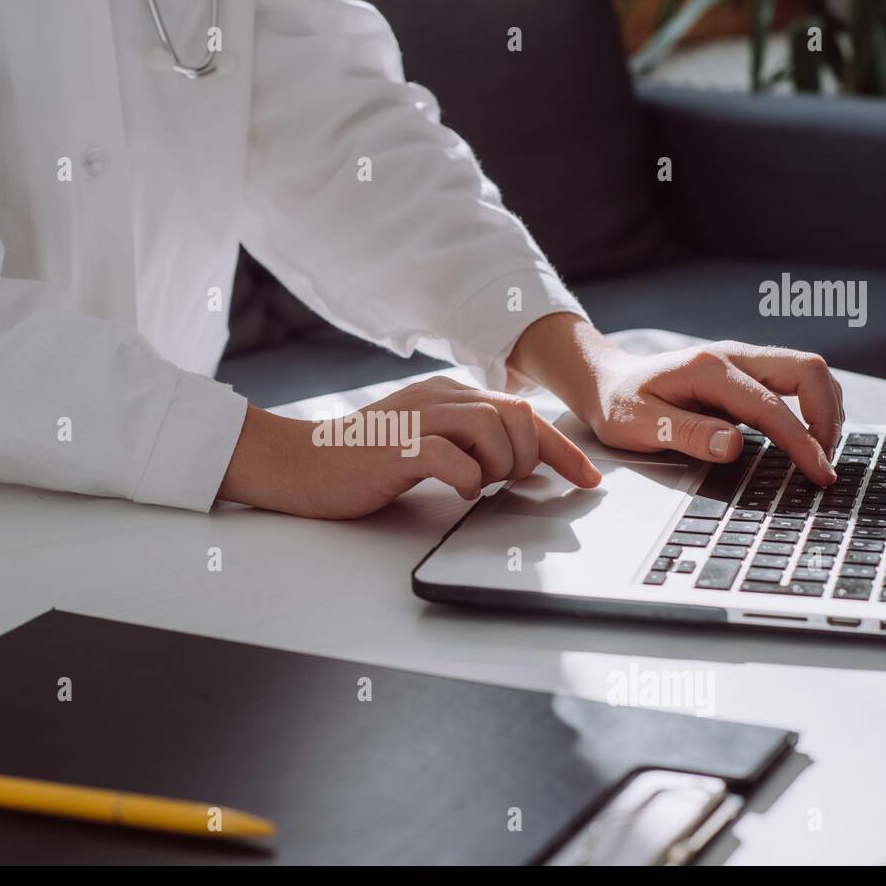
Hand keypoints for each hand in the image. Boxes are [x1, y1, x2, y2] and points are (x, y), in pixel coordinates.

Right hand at [218, 376, 600, 518]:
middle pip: (515, 413)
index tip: (588, 479)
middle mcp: (437, 399)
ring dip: (501, 466)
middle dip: (531, 457)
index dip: (562, 448)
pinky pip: (451, 456)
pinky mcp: (395, 448)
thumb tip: (520, 465)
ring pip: (492, 427)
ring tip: (480, 486)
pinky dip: (467, 478)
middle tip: (512, 485)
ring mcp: (416, 420)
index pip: (521, 413)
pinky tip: (457, 489)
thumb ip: (466, 443)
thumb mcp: (422, 443)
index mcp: (447, 396)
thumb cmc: (360, 461)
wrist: (297, 464)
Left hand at [507, 314, 844, 485]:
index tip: (818, 473)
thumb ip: (686, 434)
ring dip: (825, 410)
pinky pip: (794, 383)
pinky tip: (807, 438)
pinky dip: (812, 407)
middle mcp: (733, 357)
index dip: (802, 442)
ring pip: (808, 372)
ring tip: (821, 453)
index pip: (772, 406)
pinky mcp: (747, 374)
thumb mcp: (639, 425)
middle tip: (825, 462)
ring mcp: (743, 362)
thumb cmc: (619, 405)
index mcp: (709, 369)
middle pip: (809, 370)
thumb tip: (733, 445)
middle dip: (828, 416)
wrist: (606, 382)